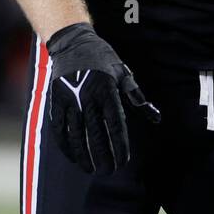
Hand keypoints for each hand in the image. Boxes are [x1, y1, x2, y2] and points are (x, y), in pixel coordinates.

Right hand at [44, 23, 160, 172]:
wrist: (72, 42)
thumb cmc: (103, 58)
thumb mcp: (123, 73)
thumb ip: (138, 97)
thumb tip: (156, 117)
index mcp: (107, 90)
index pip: (115, 124)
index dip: (120, 145)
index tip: (123, 160)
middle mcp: (87, 97)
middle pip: (96, 134)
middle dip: (103, 155)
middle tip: (108, 171)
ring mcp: (69, 100)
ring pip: (76, 135)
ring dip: (84, 155)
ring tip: (91, 169)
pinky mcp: (56, 101)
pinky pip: (60, 129)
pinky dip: (66, 145)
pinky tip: (74, 157)